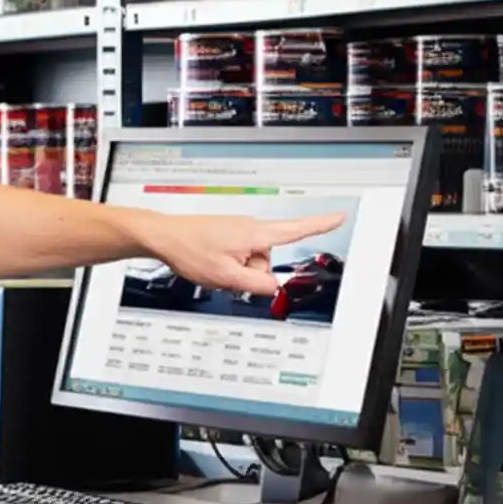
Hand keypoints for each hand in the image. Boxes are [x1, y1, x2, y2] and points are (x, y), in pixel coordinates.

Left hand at [141, 212, 344, 295]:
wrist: (164, 237)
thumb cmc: (189, 249)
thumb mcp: (226, 276)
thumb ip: (256, 284)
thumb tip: (272, 286)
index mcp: (255, 234)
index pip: (296, 229)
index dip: (320, 225)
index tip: (339, 217)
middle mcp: (250, 229)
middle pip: (269, 260)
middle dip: (253, 273)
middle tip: (227, 273)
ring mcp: (238, 231)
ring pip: (252, 261)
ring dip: (238, 271)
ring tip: (215, 266)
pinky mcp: (228, 236)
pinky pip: (239, 257)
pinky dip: (230, 265)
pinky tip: (211, 264)